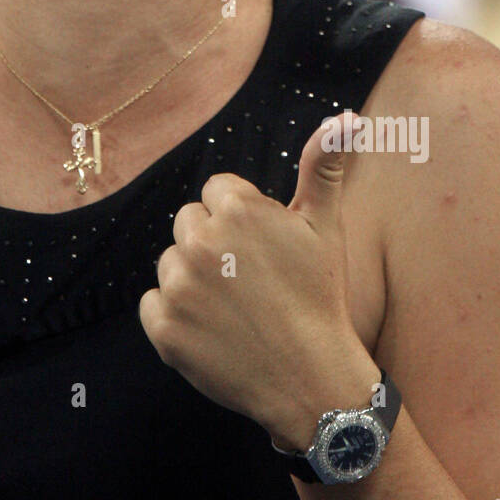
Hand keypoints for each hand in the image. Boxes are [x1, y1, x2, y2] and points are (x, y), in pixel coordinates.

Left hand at [138, 113, 378, 447]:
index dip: (241, 219)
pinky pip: (153, 304)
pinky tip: (211, 329)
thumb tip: (345, 118)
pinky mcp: (163, 328)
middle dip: (214, 244)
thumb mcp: (325, 226)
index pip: (217, 192)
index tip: (262, 249)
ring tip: (234, 306)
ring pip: (171, 263)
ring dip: (193, 279)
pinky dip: (175, 317)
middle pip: (189, 224)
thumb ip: (323, 166)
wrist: (312, 380)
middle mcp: (200, 241)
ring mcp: (178, 287)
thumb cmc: (319, 296)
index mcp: (236, 209)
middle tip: (249, 279)